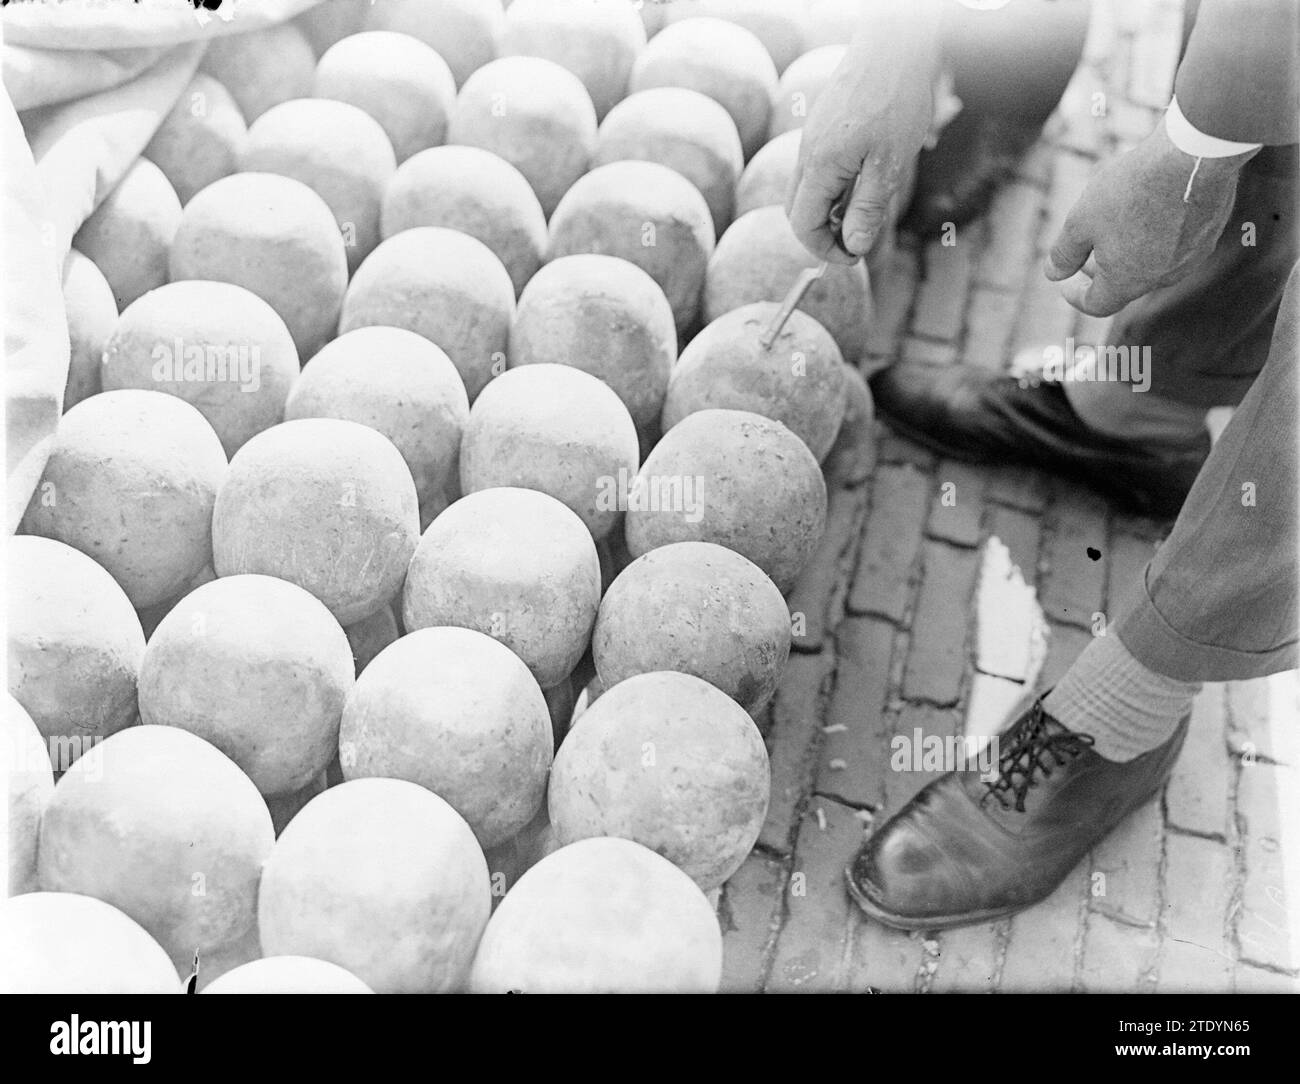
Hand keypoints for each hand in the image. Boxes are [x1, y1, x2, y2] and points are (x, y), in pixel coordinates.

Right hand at [785, 14, 939, 263]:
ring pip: (806, 190)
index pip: (802, 226)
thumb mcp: (889, 163)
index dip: (825, 249)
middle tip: (857, 236)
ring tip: (865, 203)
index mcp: (820, 167)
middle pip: (797, 211)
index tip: (854, 255)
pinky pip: (816, 168)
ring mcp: (810, 138)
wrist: (894, 45)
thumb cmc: (895, 99)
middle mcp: (806, 154)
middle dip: (822, 233)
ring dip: (829, 208)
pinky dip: (832, 185)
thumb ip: (867, 208)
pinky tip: (862, 175)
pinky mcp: (821, 127)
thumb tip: (852, 246)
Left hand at [1045, 119, 1254, 314]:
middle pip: (1126, 286)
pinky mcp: (1209, 234)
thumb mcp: (1081, 221)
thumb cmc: (1130, 189)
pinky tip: (1149, 211)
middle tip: (1086, 256)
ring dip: (1130, 254)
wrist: (1193, 155)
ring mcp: (1191, 258)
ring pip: (1153, 264)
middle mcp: (1162, 278)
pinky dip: (1157, 238)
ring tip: (1116, 228)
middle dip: (1102, 273)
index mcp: (1127, 282)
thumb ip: (1065, 253)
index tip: (1066, 285)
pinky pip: (1177, 245)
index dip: (1077, 297)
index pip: (1098, 304)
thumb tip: (1054, 275)